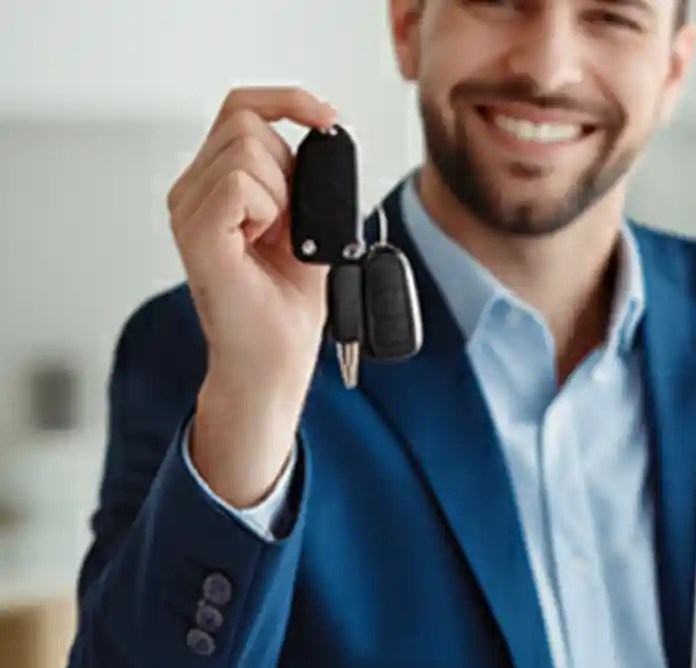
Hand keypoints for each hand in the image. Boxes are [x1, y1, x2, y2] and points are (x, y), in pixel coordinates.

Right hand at [168, 86, 337, 507]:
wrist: (276, 358)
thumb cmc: (288, 301)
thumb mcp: (310, 223)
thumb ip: (305, 177)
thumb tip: (323, 135)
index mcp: (215, 182)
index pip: (242, 106)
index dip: (289, 101)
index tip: (329, 120)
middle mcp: (192, 190)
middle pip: (248, 123)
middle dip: (289, 168)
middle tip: (291, 224)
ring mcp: (187, 210)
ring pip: (248, 150)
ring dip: (282, 195)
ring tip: (275, 240)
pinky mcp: (195, 232)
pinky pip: (240, 184)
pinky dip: (269, 211)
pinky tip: (263, 244)